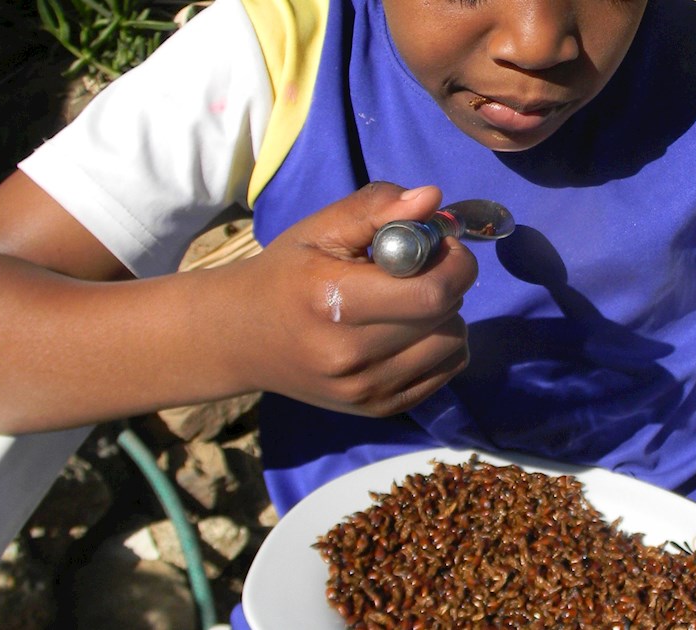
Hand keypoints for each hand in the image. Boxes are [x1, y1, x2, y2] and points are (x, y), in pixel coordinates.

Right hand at [236, 181, 476, 415]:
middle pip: (446, 317)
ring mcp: (365, 389)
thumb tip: (431, 199)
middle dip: (450, 282)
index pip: (430, 292)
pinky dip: (440, 345)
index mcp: (333, 302)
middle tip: (423, 268)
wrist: (241, 338)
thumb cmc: (286, 274)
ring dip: (447, 316)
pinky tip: (409, 330)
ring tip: (411, 301)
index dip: (452, 263)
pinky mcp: (378, 409)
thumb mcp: (319, 229)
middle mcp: (349, 355)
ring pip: (453, 346)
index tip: (441, 246)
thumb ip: (374, 207)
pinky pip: (446, 371)